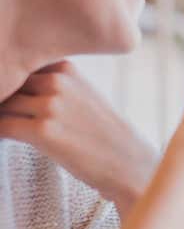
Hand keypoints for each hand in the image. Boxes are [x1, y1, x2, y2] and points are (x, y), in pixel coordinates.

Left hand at [0, 61, 158, 216]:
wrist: (126, 161)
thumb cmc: (101, 132)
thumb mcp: (82, 94)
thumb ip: (52, 84)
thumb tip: (14, 88)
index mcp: (66, 68)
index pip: (20, 67)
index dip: (11, 84)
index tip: (18, 103)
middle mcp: (57, 81)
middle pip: (7, 84)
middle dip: (3, 100)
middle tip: (9, 116)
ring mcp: (50, 105)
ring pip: (1, 104)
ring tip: (8, 128)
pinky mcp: (43, 131)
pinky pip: (0, 126)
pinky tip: (5, 140)